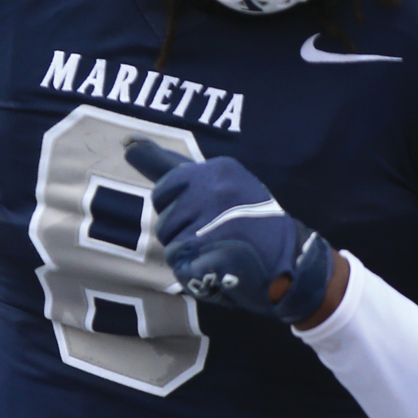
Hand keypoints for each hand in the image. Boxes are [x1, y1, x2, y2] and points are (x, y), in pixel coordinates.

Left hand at [125, 139, 334, 324]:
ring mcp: (215, 220)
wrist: (292, 263)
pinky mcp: (214, 251)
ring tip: (220, 251)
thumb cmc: (248, 222)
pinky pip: (181, 266)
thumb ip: (168, 165)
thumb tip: (126, 143)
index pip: (164, 190)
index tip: (206, 213)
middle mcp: (216, 189)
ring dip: (189, 255)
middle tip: (216, 235)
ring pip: (171, 245)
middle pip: (164, 219)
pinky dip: (195, 274)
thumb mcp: (216, 183)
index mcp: (217, 168)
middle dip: (181, 233)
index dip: (177, 209)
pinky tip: (219, 269)